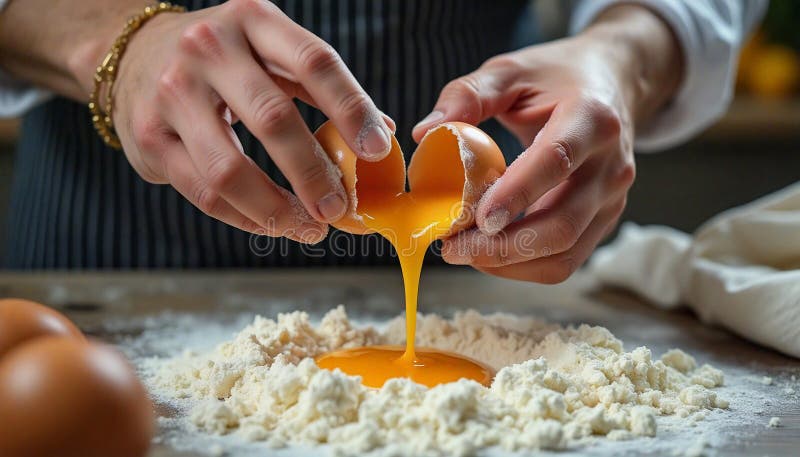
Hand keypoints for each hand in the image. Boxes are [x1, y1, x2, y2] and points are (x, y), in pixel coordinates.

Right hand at [110, 0, 393, 242]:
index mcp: (254, 20)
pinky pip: (204, 192)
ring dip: (278, 209)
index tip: (377, 151)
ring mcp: (173, 92)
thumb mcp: (271, 52)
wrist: (135, 54)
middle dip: (314, 174)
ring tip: (309, 228)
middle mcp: (210, 49)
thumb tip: (381, 135)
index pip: (314, 62)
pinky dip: (245, 217)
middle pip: (273, 120)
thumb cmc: (225, 60)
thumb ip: (322, 88)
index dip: (351, 109)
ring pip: (231, 170)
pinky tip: (272, 225)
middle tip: (339, 208)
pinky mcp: (149, 136)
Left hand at [414, 6, 681, 282]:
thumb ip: (468, 95)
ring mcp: (612, 199)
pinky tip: (489, 252)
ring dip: (510, 264)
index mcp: (592, 118)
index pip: (556, 162)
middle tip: (452, 249)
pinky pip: (566, 259)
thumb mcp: (511, 70)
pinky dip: (524, 265)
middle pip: (562, 225)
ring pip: (565, 253)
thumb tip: (424, 133)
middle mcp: (610, 165)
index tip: (477, 220)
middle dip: (503, 247)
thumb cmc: (556, 77)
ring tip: (464, 252)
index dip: (517, 195)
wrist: (614, 83)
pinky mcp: (604, 220)